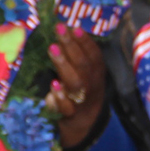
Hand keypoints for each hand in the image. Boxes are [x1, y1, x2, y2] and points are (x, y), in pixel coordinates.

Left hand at [46, 23, 106, 149]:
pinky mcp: (71, 114)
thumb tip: (63, 30)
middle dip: (71, 46)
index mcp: (97, 73)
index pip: (94, 54)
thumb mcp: (85, 73)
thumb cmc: (81, 90)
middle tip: (59, 29)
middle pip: (83, 64)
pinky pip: (67, 106)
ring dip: (64, 64)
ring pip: (76, 82)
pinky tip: (53, 84)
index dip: (85, 41)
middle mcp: (92, 85)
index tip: (73, 27)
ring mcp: (82, 100)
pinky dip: (61, 96)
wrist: (83, 123)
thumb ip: (76, 55)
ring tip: (52, 48)